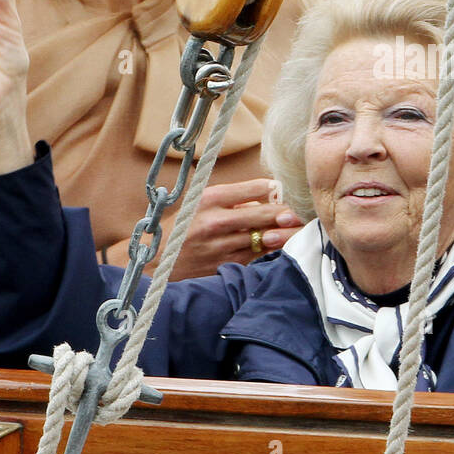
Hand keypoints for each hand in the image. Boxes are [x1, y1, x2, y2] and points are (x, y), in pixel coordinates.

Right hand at [167, 178, 304, 278]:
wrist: (155, 262)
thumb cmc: (183, 228)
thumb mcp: (200, 204)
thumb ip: (233, 199)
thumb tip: (270, 195)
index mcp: (210, 198)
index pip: (255, 188)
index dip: (274, 189)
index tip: (281, 191)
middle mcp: (215, 220)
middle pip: (264, 214)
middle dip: (286, 213)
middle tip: (298, 214)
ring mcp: (221, 245)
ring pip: (264, 238)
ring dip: (282, 234)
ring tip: (294, 229)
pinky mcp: (225, 265)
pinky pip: (257, 256)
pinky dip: (269, 250)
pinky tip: (276, 245)